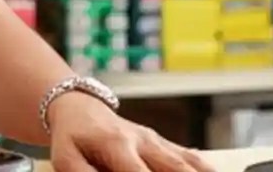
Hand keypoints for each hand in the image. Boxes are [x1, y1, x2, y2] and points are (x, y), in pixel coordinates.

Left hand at [48, 93, 214, 171]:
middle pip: (175, 168)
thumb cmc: (73, 138)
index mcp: (118, 146)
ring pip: (188, 163)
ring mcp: (158, 142)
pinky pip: (191, 158)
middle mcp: (144, 142)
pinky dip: (206, 169)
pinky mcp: (166, 145)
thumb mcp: (66, 159)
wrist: (81, 108)